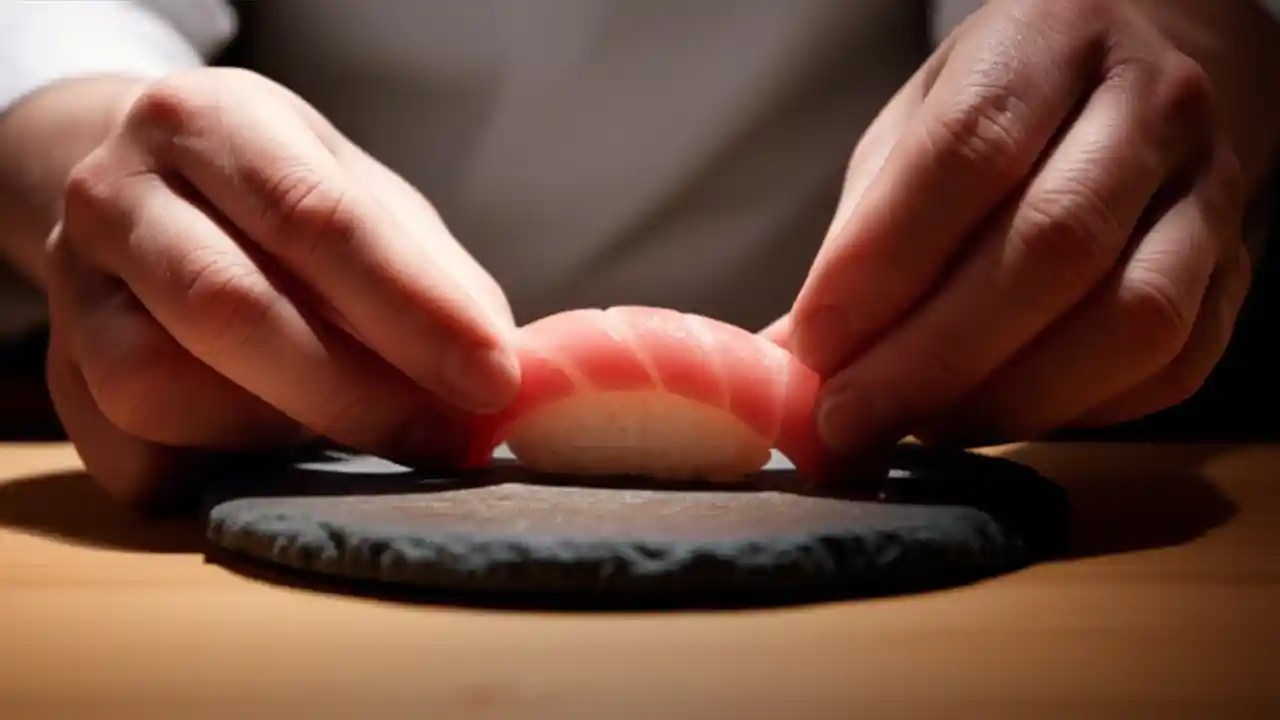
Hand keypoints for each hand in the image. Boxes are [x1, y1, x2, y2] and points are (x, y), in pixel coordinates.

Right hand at [44, 69, 518, 504]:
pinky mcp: (58, 375)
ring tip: (362, 424)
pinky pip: (135, 452)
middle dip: (357, 389)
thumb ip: (435, 282)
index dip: (414, 308)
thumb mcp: (369, 204)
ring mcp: (72, 287)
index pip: (317, 217)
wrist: (153, 197)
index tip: (493, 377)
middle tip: (448, 437)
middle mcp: (117, 192)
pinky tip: (279, 443)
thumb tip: (510, 383)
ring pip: (160, 384)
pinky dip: (225, 466)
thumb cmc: (286, 206)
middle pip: (230, 305)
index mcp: (211, 122)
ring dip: (282, 426)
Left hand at [786, 0, 1279, 456]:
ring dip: (1008, 399)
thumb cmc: (1010, 101)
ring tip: (921, 426)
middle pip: (1051, 247)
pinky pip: (1173, 363)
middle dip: (932, 357)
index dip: (882, 265)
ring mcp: (1210, 187)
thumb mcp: (918, 123)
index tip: (815, 345)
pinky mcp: (1238, 267)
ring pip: (1131, 319)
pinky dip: (1077, 411)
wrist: (1152, 65)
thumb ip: (862, 233)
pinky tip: (1003, 414)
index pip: (966, 153)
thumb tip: (789, 360)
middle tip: (850, 417)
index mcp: (1048, 36)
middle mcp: (1148, 102)